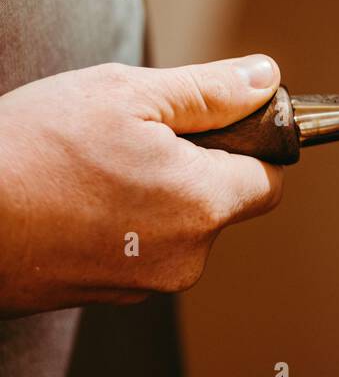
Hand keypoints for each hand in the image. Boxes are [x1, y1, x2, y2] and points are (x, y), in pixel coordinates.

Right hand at [0, 56, 283, 316]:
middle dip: (191, 166)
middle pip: (219, 204)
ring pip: (173, 226)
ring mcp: (139, 286)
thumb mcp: (127, 94)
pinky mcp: (99, 297)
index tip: (209, 120)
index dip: (247, 143)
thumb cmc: (32, 150)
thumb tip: (266, 80)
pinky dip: (115, 222)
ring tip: (89, 165)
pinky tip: (70, 196)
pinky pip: (132, 250)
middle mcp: (183, 258)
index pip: (268, 179)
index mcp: (203, 206)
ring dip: (150, 193)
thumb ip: (208, 90)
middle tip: (131, 134)